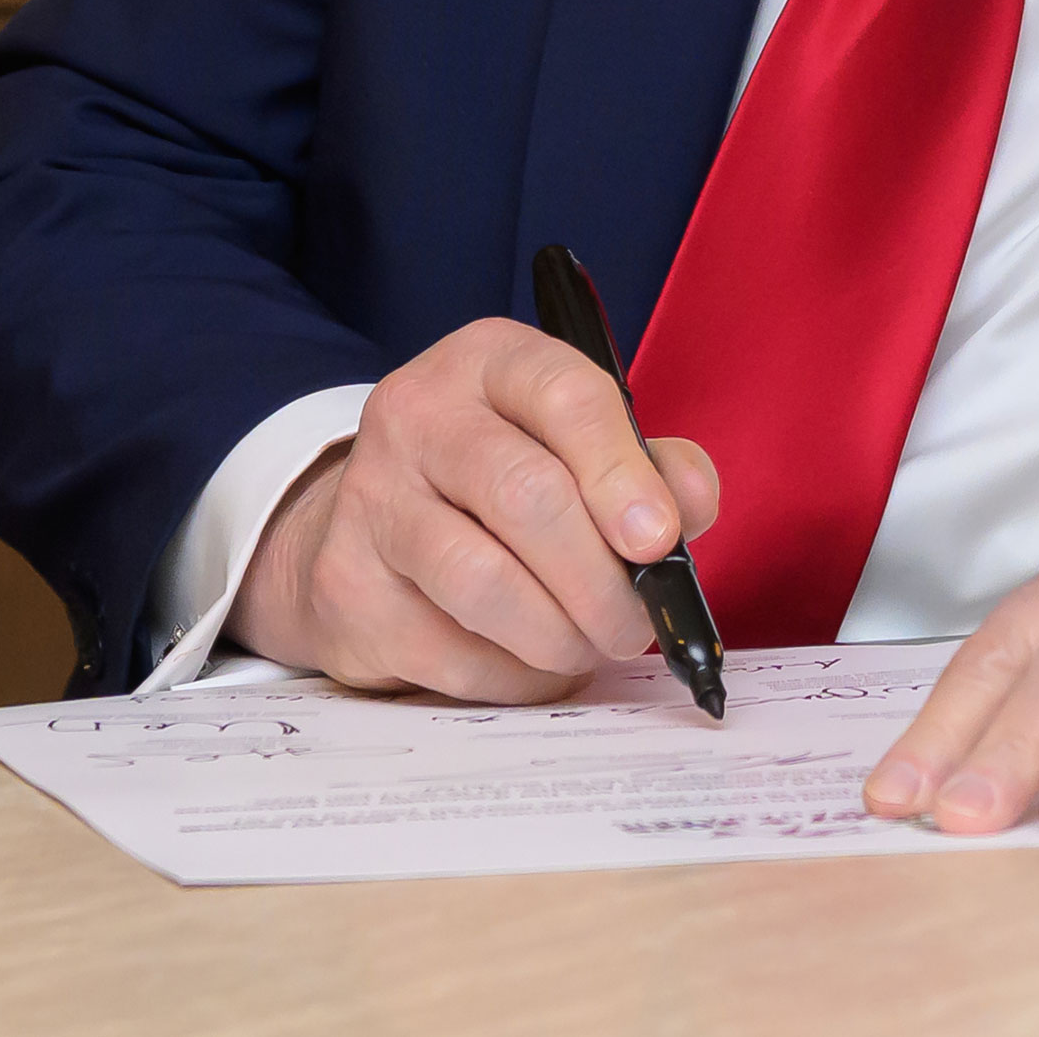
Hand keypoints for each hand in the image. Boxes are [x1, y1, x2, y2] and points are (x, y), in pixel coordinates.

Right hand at [228, 318, 720, 701]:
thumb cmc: (496, 481)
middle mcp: (417, 415)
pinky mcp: (347, 587)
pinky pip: (451, 652)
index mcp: (488, 362)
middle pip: (525, 496)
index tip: (661, 540)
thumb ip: (649, 467)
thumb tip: (692, 503)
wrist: (362, 528)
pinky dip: (514, 675)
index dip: (622, 473)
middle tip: (636, 623)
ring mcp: (371, 500)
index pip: (565, 395)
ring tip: (587, 645)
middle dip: (601, 579)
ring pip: (484, 584)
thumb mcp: (574, 445)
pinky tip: (530, 661)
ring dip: (560, 636)